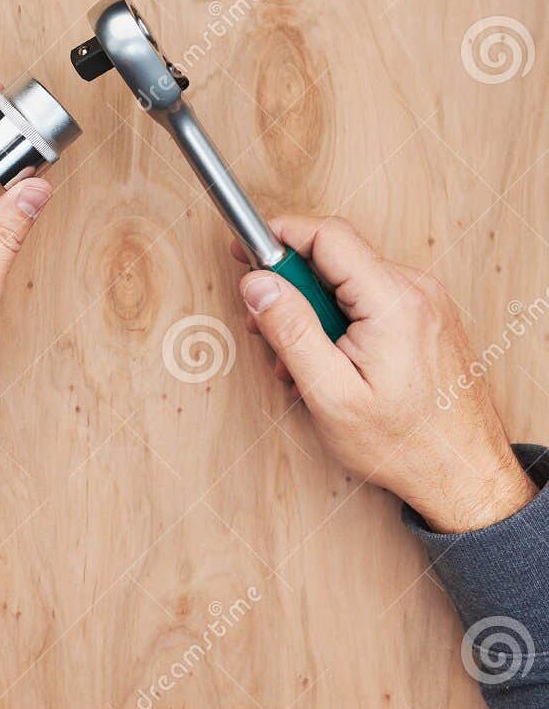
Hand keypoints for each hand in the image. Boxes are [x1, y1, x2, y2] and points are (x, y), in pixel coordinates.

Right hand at [235, 215, 537, 532]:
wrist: (463, 473)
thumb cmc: (403, 444)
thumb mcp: (330, 393)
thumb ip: (291, 330)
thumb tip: (257, 283)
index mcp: (394, 303)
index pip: (328, 236)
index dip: (279, 235)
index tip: (246, 251)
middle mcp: (417, 291)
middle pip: (336, 256)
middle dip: (291, 285)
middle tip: (266, 325)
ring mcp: (426, 302)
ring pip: (350, 279)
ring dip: (314, 308)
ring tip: (300, 358)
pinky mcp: (426, 316)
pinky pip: (370, 297)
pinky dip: (340, 318)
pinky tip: (330, 359)